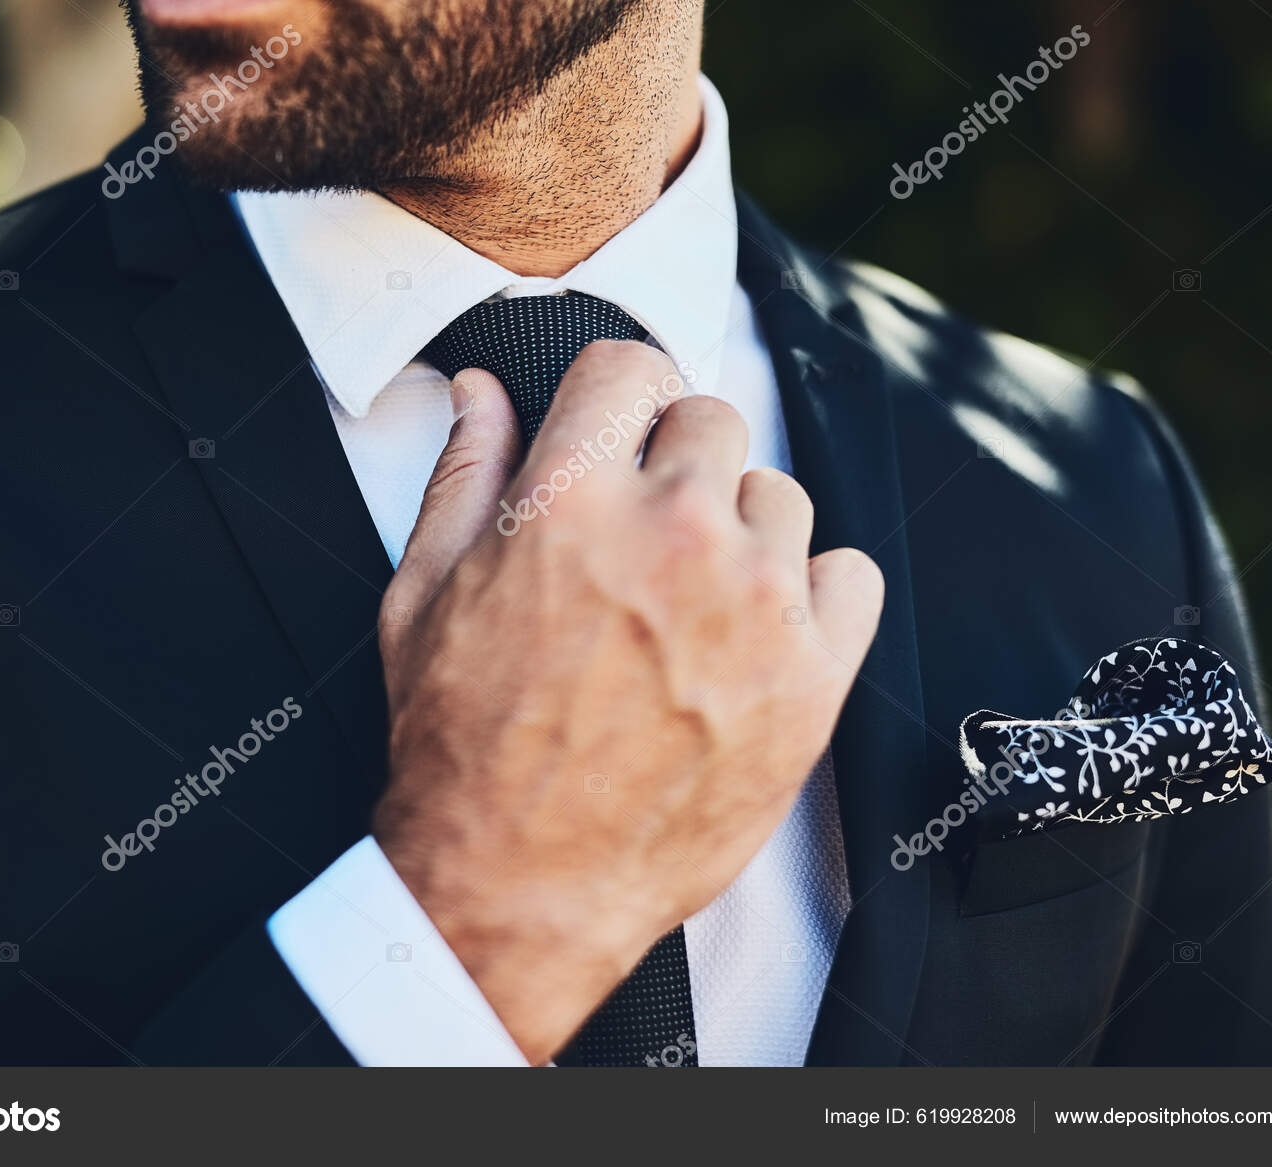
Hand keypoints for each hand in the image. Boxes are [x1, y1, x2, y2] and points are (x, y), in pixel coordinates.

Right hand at [372, 341, 882, 1062]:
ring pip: (781, 496)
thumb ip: (465, 474)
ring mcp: (753, 602)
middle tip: (645, 538)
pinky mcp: (813, 674)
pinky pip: (850, 575)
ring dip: (740, 533)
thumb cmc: (465, 749)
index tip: (621, 434)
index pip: (630, 367)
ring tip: (692, 606)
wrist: (518, 882)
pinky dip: (812, 594)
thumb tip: (484, 394)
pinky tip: (757, 635)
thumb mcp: (421, 596)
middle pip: (712, 420)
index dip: (618, 399)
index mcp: (568, 501)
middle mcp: (671, 533)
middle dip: (674, 464)